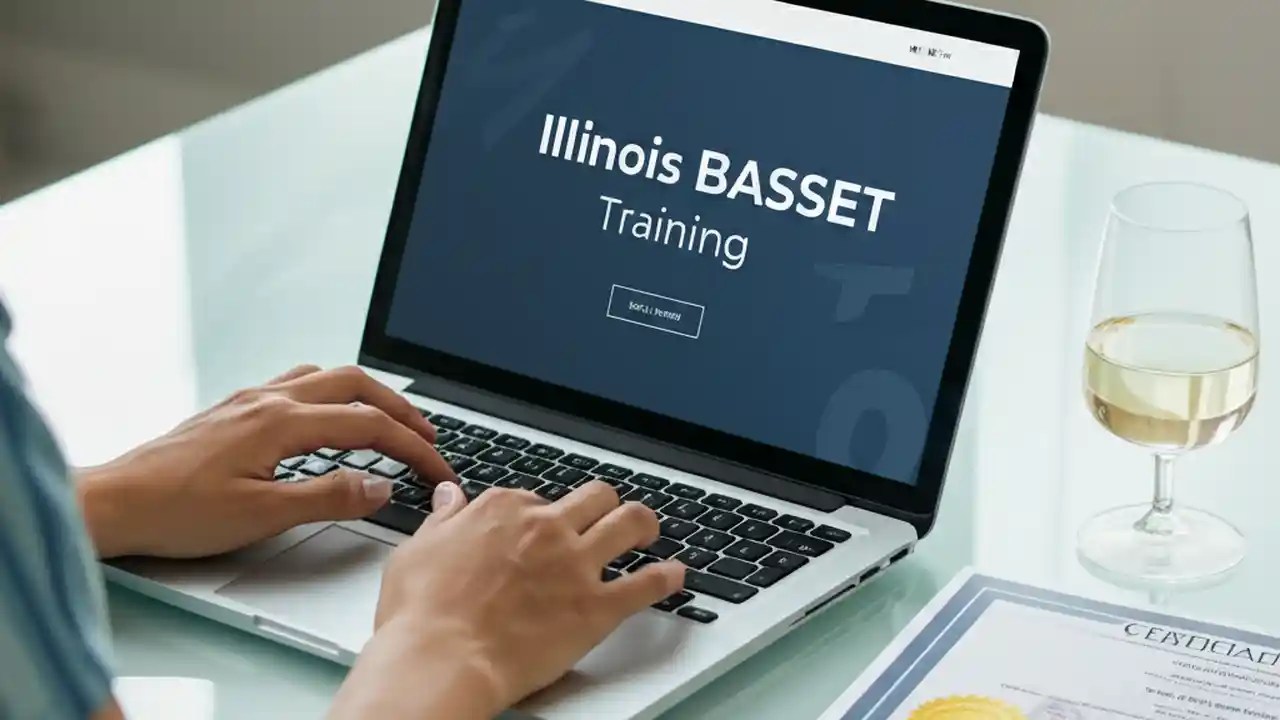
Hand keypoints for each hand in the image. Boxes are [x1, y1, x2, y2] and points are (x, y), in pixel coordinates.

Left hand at [77, 365, 452, 558]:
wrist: (114, 503)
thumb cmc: (176, 512)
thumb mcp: (263, 514)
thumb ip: (329, 496)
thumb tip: (379, 485)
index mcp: (282, 422)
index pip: (369, 426)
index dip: (413, 447)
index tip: (436, 467)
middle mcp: (268, 400)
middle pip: (355, 385)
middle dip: (400, 408)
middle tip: (426, 436)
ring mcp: (248, 400)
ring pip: (325, 376)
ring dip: (366, 394)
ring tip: (387, 419)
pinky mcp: (232, 410)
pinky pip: (295, 383)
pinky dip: (329, 393)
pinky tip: (326, 416)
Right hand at [329, 481, 685, 719]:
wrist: (441, 659)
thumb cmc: (421, 615)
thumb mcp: (418, 550)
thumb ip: (443, 520)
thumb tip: (450, 497)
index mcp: (503, 510)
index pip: (537, 496)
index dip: (542, 513)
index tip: (542, 528)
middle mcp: (545, 527)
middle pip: (593, 497)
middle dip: (603, 504)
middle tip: (606, 516)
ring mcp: (575, 564)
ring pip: (629, 523)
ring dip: (643, 524)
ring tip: (648, 530)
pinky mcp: (596, 607)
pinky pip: (647, 584)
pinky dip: (667, 578)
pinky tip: (676, 575)